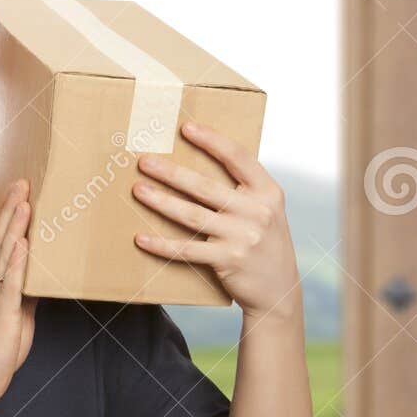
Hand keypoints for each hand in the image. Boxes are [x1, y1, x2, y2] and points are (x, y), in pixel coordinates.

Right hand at [0, 179, 37, 407]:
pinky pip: (9, 286)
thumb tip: (39, 277)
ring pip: (3, 257)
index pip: (1, 244)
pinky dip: (16, 263)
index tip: (20, 192)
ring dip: (14, 228)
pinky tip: (21, 244)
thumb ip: (25, 295)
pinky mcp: (0, 316)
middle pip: (0, 241)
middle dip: (12, 211)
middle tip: (23, 183)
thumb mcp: (16, 317)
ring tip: (24, 202)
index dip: (10, 217)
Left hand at [131, 121, 300, 321]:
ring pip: (192, 215)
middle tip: (144, 161)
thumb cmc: (263, 242)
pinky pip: (187, 250)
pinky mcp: (228, 260)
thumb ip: (243, 189)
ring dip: (161, 201)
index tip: (186, 128)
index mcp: (267, 191)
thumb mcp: (266, 210)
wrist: (278, 289)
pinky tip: (141, 238)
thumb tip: (204, 160)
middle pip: (205, 186)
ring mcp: (243, 236)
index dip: (211, 140)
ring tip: (138, 189)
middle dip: (171, 172)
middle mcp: (257, 211)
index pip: (238, 157)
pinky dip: (161, 245)